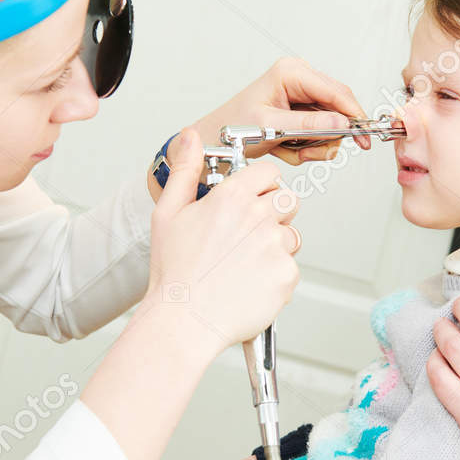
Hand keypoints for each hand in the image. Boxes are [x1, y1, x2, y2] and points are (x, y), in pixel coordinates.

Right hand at [140, 129, 300, 356]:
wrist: (184, 321)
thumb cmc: (174, 272)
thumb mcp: (168, 213)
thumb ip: (185, 170)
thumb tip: (190, 137)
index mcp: (232, 197)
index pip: (268, 173)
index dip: (261, 186)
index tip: (250, 200)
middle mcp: (258, 217)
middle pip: (288, 201)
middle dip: (273, 215)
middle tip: (246, 238)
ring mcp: (275, 246)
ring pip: (291, 236)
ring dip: (275, 248)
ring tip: (243, 266)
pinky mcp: (286, 275)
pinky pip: (290, 268)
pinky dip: (274, 278)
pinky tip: (249, 285)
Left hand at [195, 57, 372, 163]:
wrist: (217, 139)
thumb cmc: (234, 126)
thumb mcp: (272, 126)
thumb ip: (308, 125)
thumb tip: (341, 123)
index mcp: (291, 72)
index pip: (335, 91)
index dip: (353, 114)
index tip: (363, 136)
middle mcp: (300, 79)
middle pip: (338, 109)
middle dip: (326, 137)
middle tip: (309, 152)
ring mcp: (303, 95)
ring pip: (331, 125)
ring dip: (314, 145)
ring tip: (290, 151)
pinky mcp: (303, 111)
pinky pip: (321, 132)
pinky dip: (307, 147)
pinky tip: (288, 148)